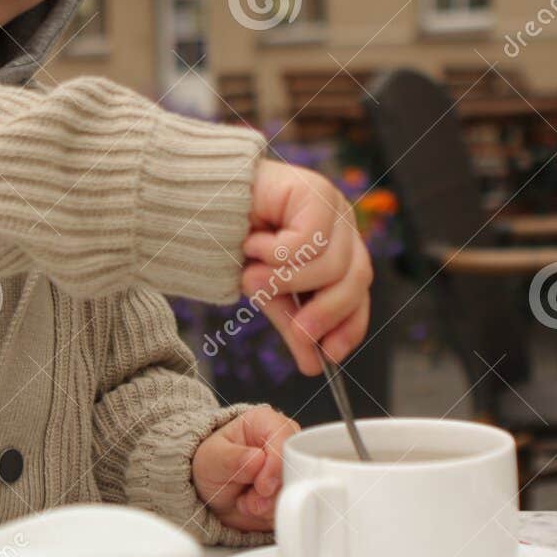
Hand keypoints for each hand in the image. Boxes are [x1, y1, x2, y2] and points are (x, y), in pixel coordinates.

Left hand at [192, 405, 297, 532]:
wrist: (210, 493)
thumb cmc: (213, 465)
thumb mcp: (211, 458)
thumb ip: (232, 458)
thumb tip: (257, 458)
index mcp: (266, 422)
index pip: (285, 438)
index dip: (276, 465)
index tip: (263, 486)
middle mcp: (284, 443)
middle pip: (298, 466)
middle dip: (273, 492)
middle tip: (251, 500)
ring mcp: (291, 469)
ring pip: (297, 491)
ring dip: (270, 505)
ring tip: (246, 502)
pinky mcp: (293, 492)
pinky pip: (294, 507)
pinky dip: (272, 515)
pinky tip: (255, 509)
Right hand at [242, 158, 372, 375]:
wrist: (198, 202)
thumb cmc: (232, 242)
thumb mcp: (268, 291)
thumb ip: (292, 323)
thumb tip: (313, 365)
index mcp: (337, 249)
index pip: (358, 293)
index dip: (349, 326)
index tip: (329, 356)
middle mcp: (341, 227)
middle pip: (354, 280)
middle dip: (324, 313)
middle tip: (298, 332)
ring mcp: (331, 207)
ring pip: (331, 265)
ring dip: (287, 281)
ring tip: (252, 277)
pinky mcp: (314, 191)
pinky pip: (307, 241)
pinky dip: (274, 252)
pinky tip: (251, 243)